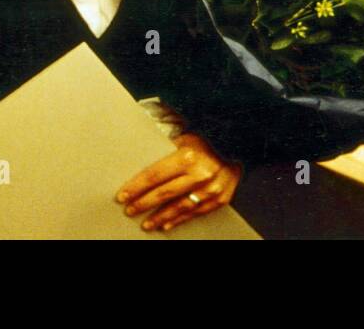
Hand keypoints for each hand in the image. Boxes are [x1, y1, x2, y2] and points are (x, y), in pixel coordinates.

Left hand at [116, 132, 241, 232]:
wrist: (240, 145)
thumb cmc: (208, 139)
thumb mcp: (186, 138)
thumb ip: (166, 150)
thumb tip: (140, 158)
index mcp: (187, 156)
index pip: (154, 175)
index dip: (136, 187)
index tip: (122, 195)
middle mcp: (199, 174)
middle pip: (163, 193)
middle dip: (143, 204)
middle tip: (129, 210)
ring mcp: (210, 189)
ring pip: (178, 207)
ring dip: (159, 217)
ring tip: (145, 223)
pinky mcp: (219, 199)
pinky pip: (194, 213)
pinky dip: (179, 220)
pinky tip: (166, 225)